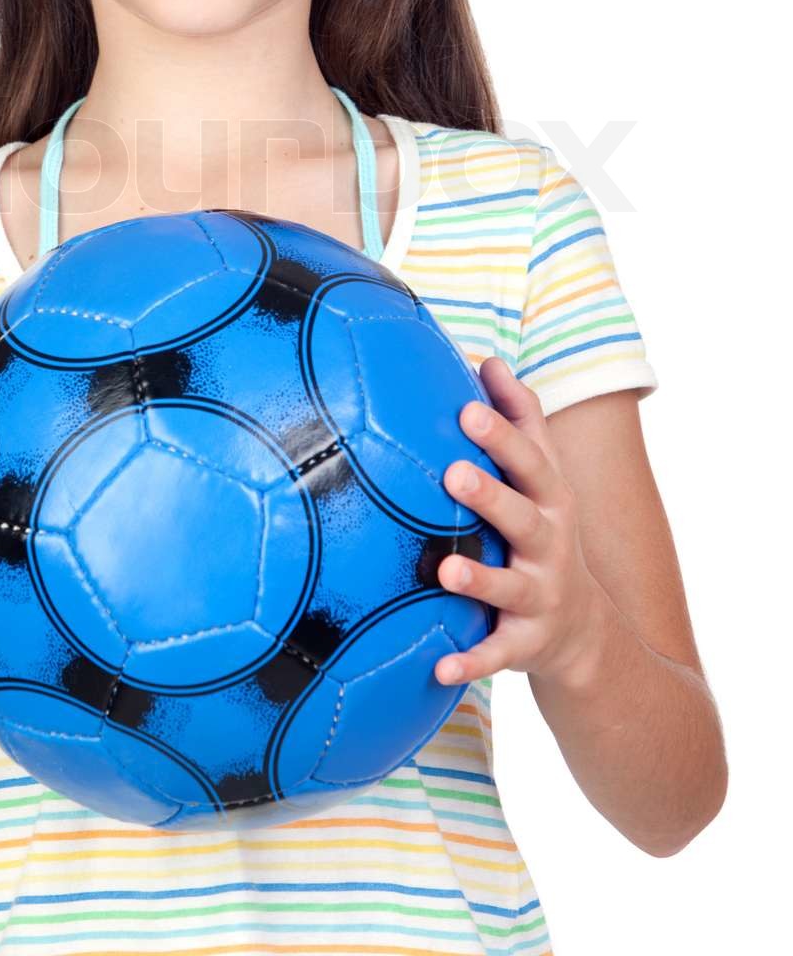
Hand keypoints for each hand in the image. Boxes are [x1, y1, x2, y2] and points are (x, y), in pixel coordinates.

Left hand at [434, 357, 605, 690]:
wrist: (586, 633)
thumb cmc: (542, 530)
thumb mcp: (542, 478)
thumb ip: (519, 419)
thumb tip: (484, 356)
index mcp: (550, 499)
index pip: (531, 458)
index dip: (503, 432)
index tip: (468, 404)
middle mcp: (551, 545)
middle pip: (523, 515)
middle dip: (491, 494)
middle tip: (453, 472)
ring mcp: (541, 597)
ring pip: (510, 586)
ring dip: (480, 578)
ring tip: (446, 570)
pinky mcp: (526, 644)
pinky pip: (497, 655)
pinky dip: (470, 662)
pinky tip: (438, 667)